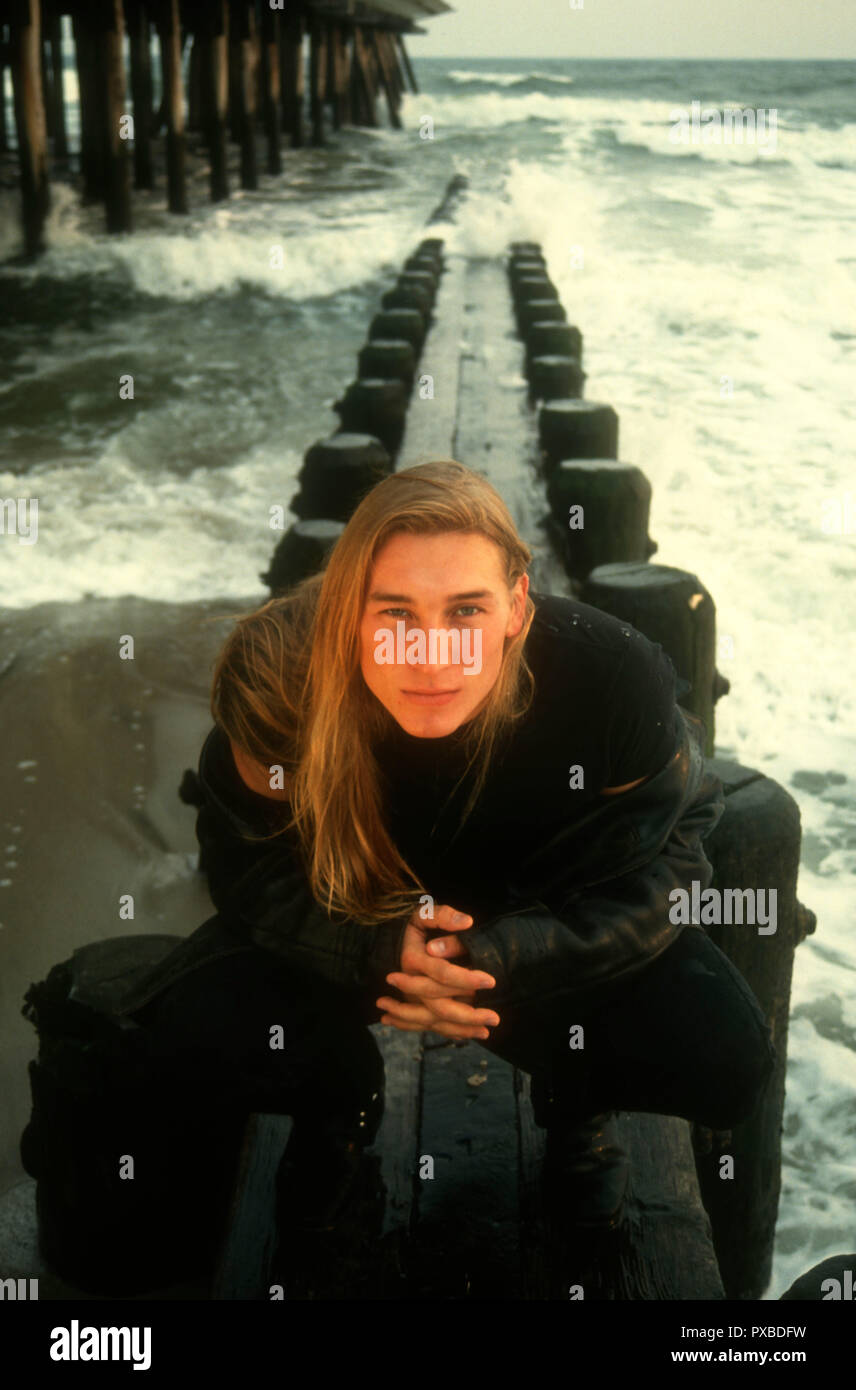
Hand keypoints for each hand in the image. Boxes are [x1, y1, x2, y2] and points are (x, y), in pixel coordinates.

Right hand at [375, 902, 499, 1040]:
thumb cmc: (415, 925)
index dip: (466, 978)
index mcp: (413, 959)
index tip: (491, 981)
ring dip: (461, 1029)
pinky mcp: (417, 1007)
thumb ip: (444, 915)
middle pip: (438, 1005)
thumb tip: (467, 922)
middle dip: (467, 1015)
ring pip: (435, 1021)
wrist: (394, 940)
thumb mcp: (424, 913)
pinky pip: (431, 1025)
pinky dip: (451, 1033)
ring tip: (487, 1032)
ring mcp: (412, 998)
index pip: (441, 973)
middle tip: (495, 1018)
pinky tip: (472, 1035)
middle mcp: (410, 983)